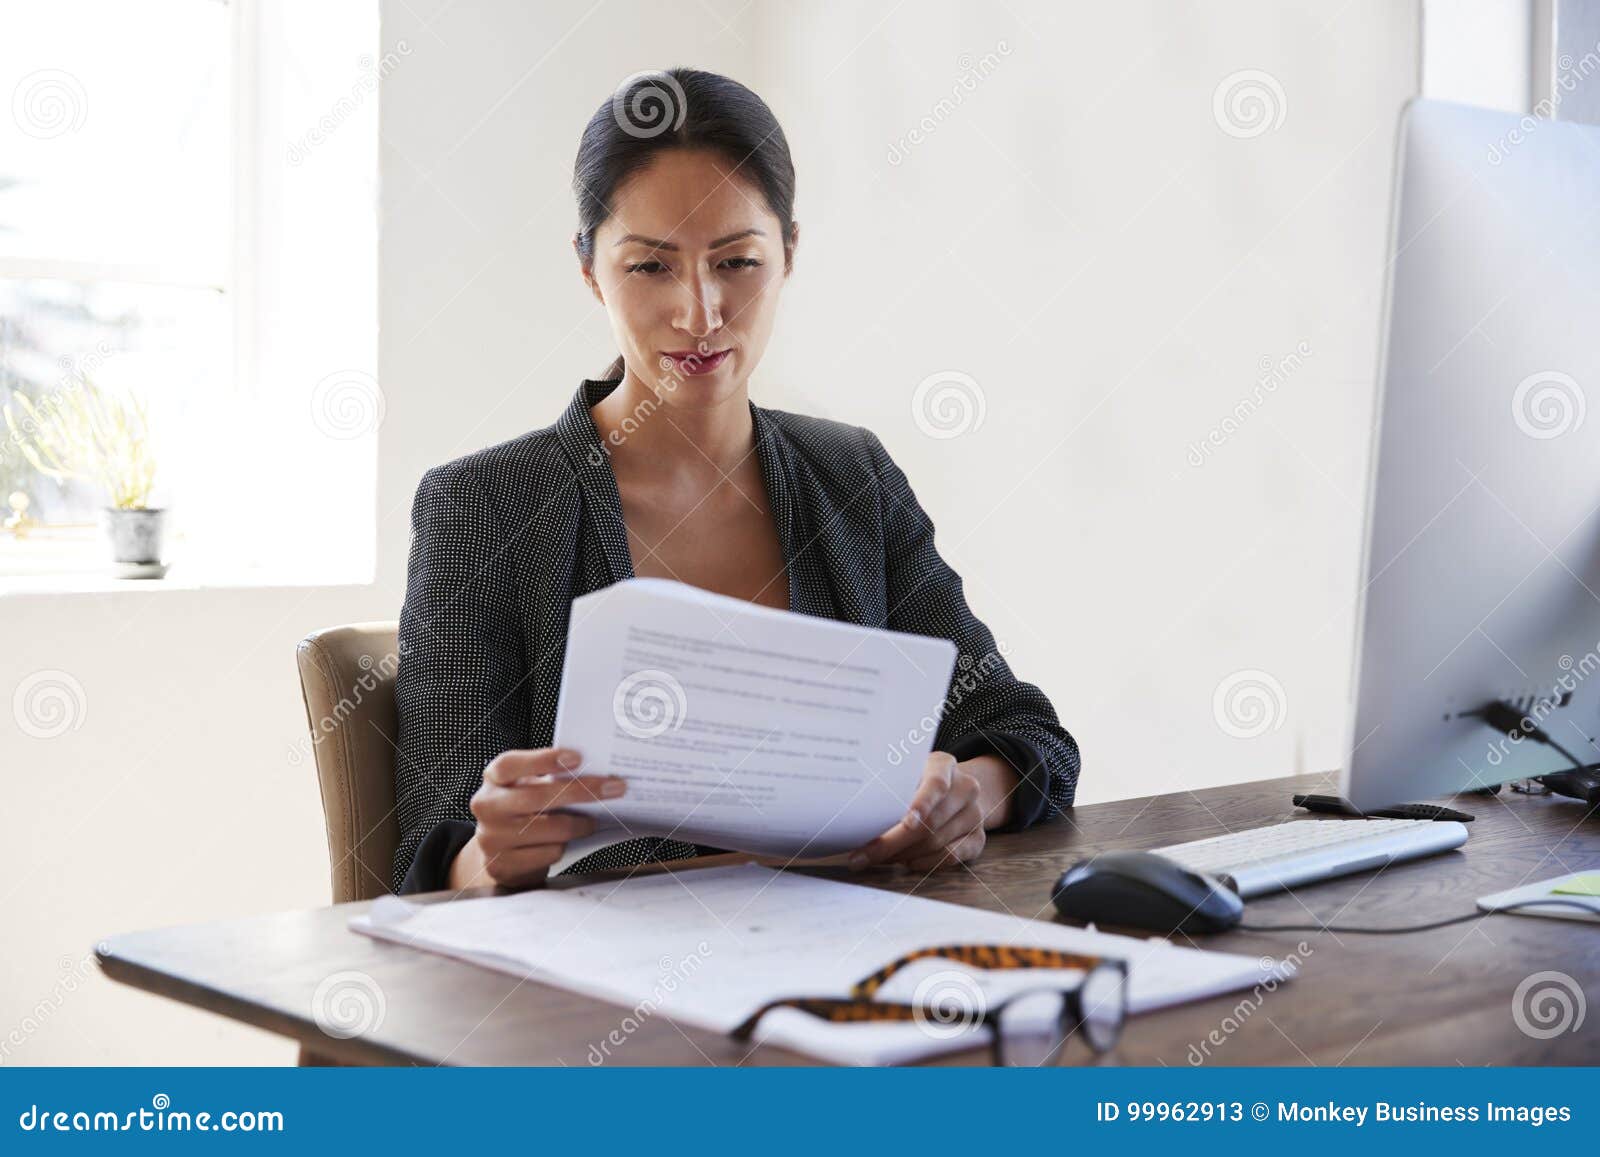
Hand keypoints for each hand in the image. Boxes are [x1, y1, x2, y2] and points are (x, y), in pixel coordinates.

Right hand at [448, 747, 624, 890]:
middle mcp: (487, 805)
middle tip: (614, 788)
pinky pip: (549, 853)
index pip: (512, 764)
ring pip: (551, 828)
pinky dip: (564, 847)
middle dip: (583, 791)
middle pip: (539, 796)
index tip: (577, 758)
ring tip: (591, 821)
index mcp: (494, 778)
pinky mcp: (502, 864)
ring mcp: (491, 837)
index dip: (544, 760)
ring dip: (580, 825)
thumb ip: (550, 778)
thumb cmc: (524, 809)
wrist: (501, 851)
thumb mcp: (528, 786)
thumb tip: (597, 773)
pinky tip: (566, 842)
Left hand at [849, 751, 1004, 872]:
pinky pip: (950, 857)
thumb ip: (890, 786)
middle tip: (864, 855)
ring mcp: (975, 814)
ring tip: (878, 858)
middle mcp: (966, 788)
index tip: (906, 823)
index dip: (922, 803)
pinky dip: (924, 863)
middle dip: (894, 842)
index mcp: (944, 765)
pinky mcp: (978, 839)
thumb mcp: (906, 772)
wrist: (956, 788)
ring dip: (904, 855)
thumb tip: (856, 814)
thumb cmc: (918, 781)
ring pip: (937, 843)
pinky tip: (906, 862)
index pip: (937, 783)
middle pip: (931, 821)